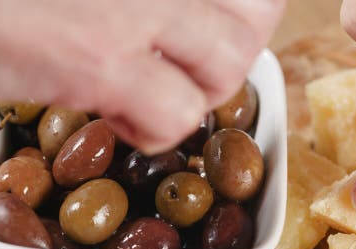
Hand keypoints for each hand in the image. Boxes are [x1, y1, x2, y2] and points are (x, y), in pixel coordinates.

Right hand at [0, 0, 284, 152]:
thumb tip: (180, 19)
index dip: (243, 10)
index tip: (218, 27)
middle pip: (256, 12)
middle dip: (235, 47)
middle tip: (191, 64)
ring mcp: (134, 9)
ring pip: (231, 65)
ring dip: (200, 91)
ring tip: (150, 90)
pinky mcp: (99, 59)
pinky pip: (177, 113)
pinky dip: (156, 130)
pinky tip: (118, 118)